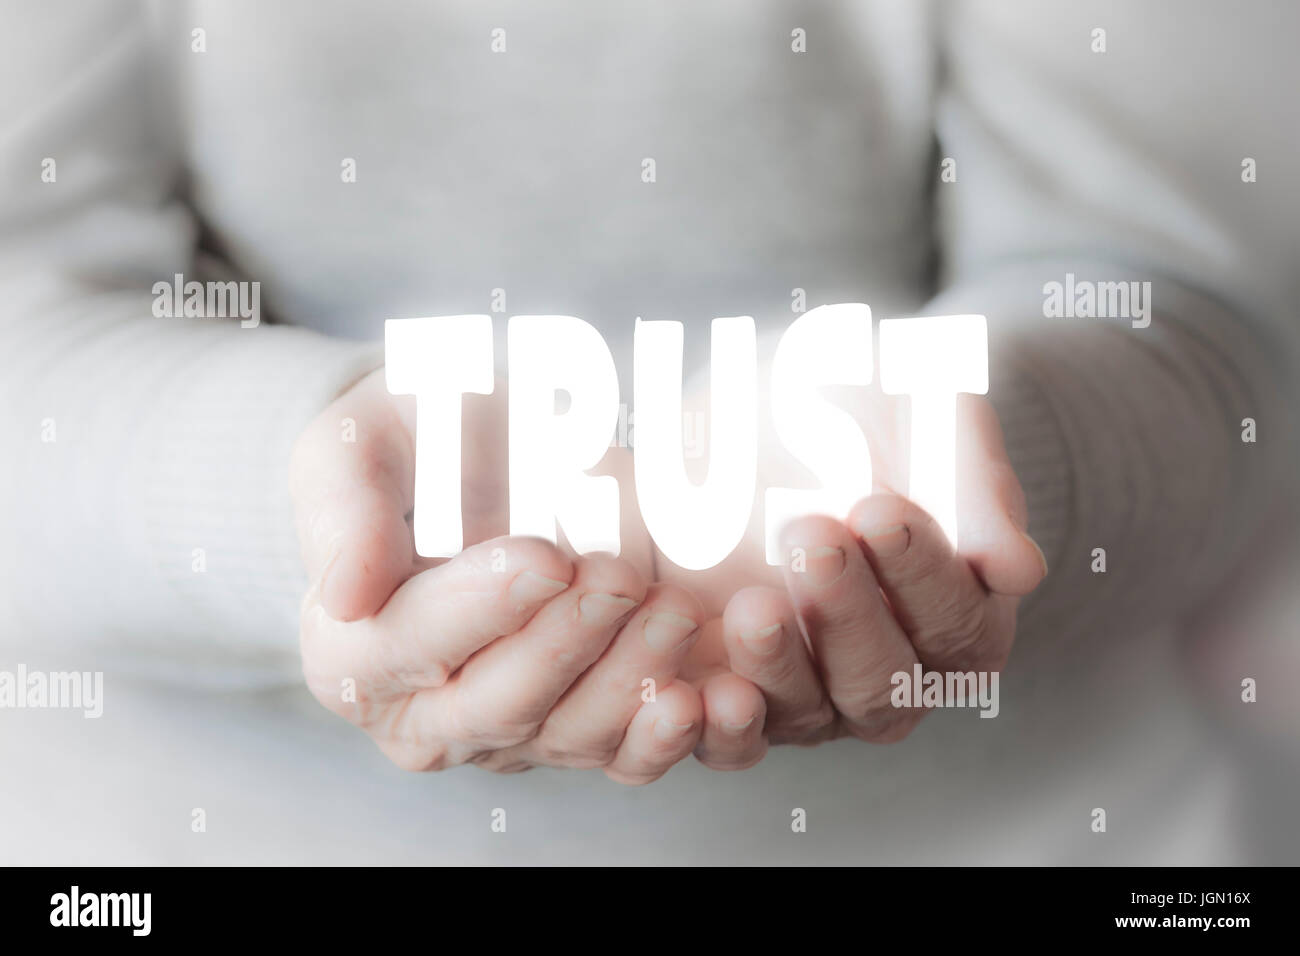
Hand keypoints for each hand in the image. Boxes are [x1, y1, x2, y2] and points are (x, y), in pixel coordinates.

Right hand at [289, 368, 717, 783]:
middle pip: (498, 704)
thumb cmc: (417, 440)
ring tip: (672, 610)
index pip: (412, 646)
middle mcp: (422, 714)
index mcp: (350, 653)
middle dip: (567, 641)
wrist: (493, 454)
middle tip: (620, 576)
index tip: (546, 557)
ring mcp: (506, 733)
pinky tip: (705, 695)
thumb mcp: (358, 444)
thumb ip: (343, 511)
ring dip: (630, 680)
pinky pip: (622, 756)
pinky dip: (666, 734)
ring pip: (570, 736)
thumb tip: (344, 595)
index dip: (481, 608)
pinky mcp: (577, 730)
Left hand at [663, 393, 1046, 746]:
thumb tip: (1018, 571)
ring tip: (752, 603)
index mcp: (956, 614)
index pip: (956, 618)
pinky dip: (721, 728)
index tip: (876, 509)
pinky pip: (732, 744)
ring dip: (780, 664)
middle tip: (811, 533)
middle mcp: (892, 672)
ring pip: (810, 712)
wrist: (745, 419)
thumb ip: (973, 484)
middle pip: (886, 679)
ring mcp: (812, 696)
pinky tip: (706, 689)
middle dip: (848, 613)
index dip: (921, 571)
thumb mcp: (920, 415)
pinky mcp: (737, 700)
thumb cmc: (853, 412)